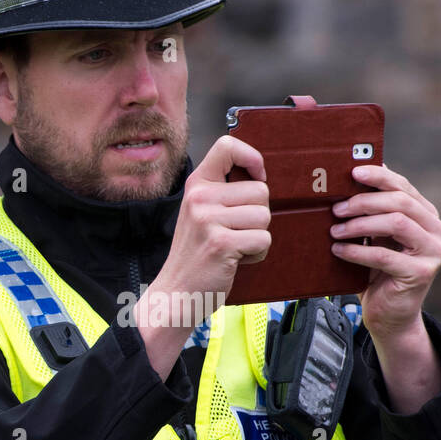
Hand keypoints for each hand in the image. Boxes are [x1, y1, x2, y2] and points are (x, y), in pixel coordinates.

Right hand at [149, 133, 271, 313]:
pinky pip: (263, 239)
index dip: (252, 158)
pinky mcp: (221, 243)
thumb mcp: (201, 213)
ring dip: (257, 236)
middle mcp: (200, 197)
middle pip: (261, 190)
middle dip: (257, 215)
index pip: (227, 146)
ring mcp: (208, 220)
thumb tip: (260, 177)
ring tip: (234, 247)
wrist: (176, 293)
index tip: (256, 178)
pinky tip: (236, 260)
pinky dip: (256, 254)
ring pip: (264, 216)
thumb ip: (223, 193)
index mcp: (197, 185)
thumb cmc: (195, 255)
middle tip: (235, 233)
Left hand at [329, 163, 440, 340]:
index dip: (379, 177)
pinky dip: (357, 251)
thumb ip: (375, 211)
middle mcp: (437, 231)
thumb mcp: (377, 237)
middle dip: (364, 202)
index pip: (405, 187)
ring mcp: (434, 253)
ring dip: (360, 224)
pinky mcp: (421, 274)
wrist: (390, 316)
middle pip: (401, 202)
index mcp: (428, 217)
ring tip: (335, 230)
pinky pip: (384, 256)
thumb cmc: (379, 273)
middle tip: (336, 209)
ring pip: (396, 223)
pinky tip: (339, 250)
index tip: (353, 172)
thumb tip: (354, 175)